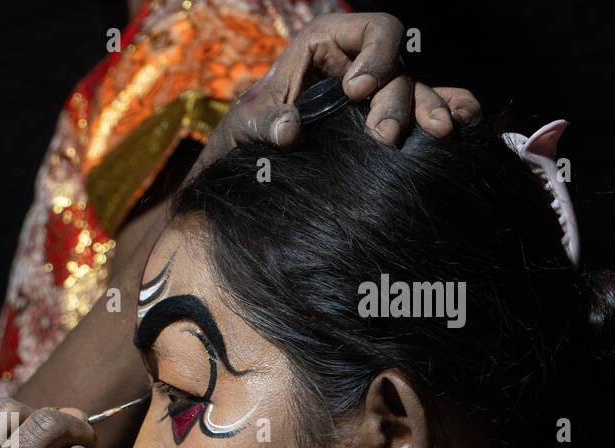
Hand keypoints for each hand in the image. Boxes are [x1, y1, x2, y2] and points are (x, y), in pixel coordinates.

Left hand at [194, 12, 481, 175]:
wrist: (256, 157)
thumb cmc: (251, 127)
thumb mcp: (248, 121)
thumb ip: (265, 122)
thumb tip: (289, 131)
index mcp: (329, 42)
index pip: (375, 29)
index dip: (376, 55)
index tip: (356, 91)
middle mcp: (362, 61)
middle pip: (399, 69)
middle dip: (396, 103)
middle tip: (382, 138)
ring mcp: (380, 90)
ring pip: (417, 92)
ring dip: (428, 113)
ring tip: (438, 135)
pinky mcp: (388, 117)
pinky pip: (429, 108)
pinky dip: (448, 113)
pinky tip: (461, 128)